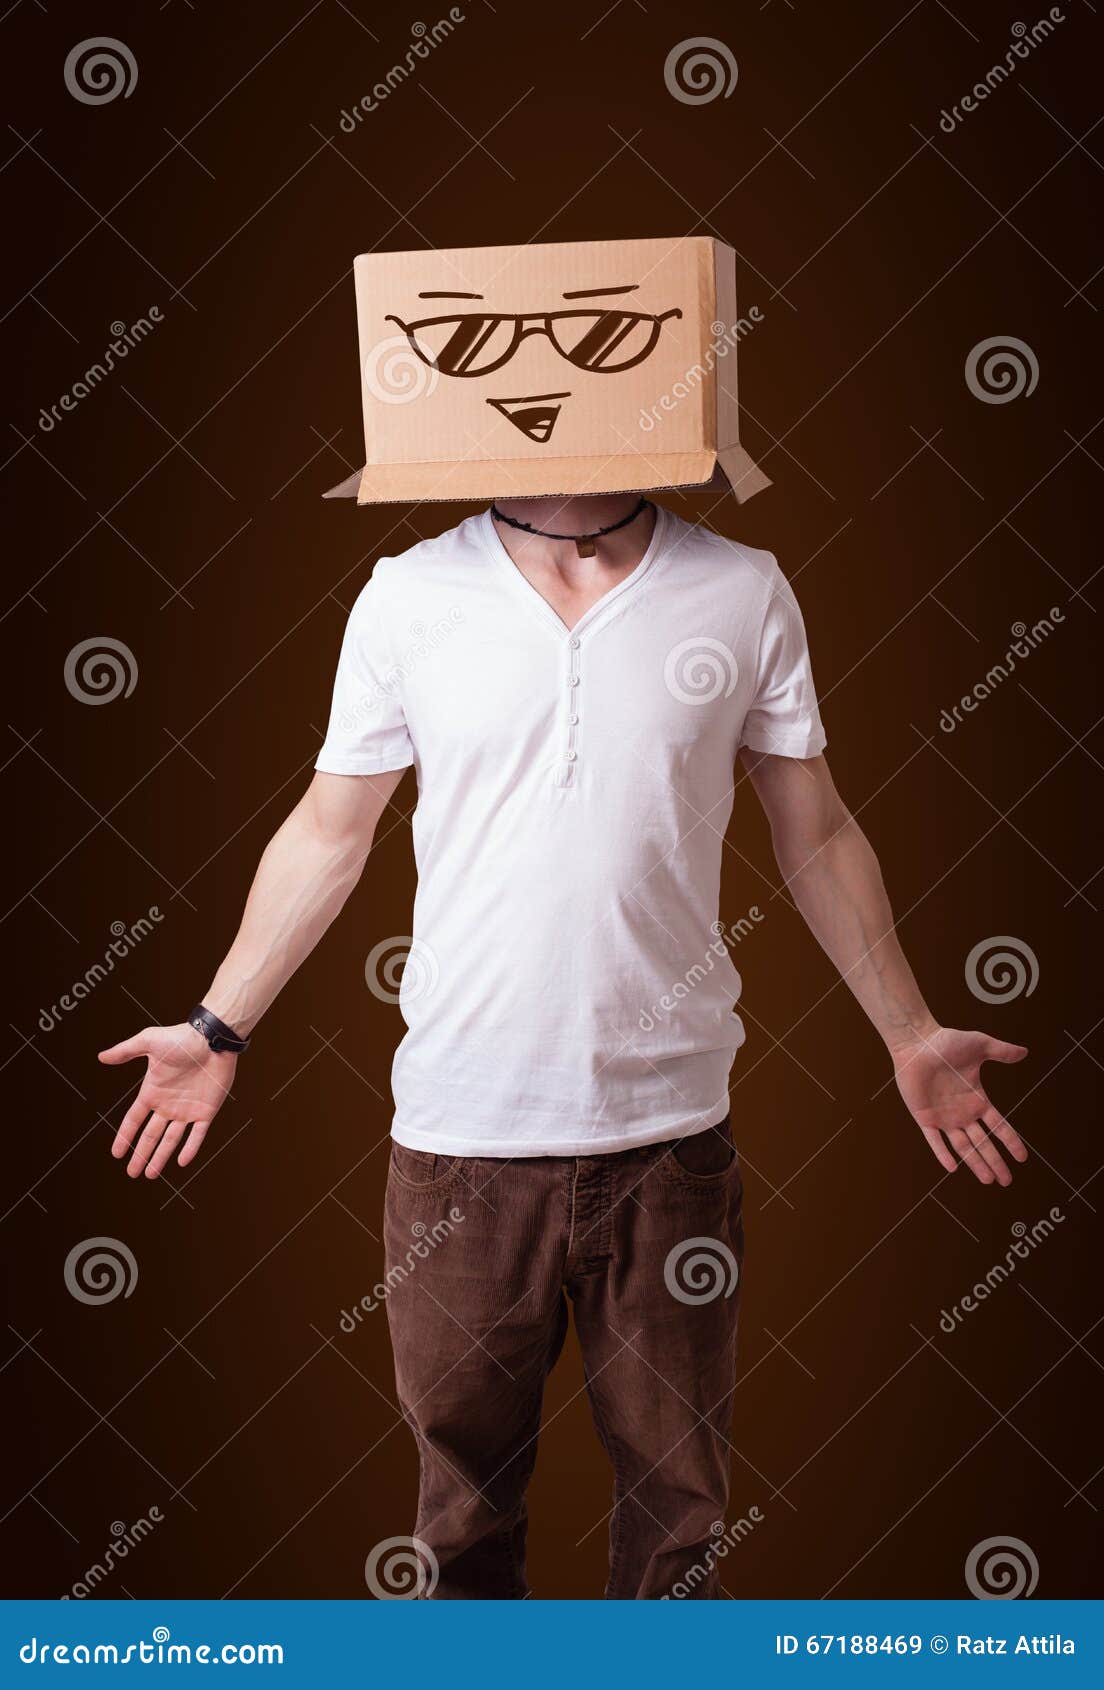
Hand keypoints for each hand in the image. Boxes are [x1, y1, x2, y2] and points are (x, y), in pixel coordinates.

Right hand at [99, 1023, 236, 1178]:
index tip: (116, 1154)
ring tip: (150, 1174)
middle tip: (132, 1174)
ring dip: (160, 1157)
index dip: (125, 1136)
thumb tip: (101, 1056)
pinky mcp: (207, 1110)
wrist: (213, 1038)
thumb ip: (126, 1051)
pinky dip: (190, 1148)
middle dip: (141, 1154)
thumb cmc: (181, 1037)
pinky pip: (198, 1134)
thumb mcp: (149, 1042)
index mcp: (152, 1092)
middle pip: (151, 1136)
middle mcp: (168, 1104)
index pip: (133, 1119)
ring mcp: (187, 1109)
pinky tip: (181, 1162)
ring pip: (171, 1140)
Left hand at [892, 1026, 1028, 1186]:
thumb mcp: (980, 1045)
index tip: (1022, 1158)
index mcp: (977, 1099)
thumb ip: (1001, 1051)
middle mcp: (962, 1113)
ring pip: (963, 1146)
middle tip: (1007, 1181)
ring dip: (975, 1163)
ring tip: (988, 1180)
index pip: (999, 1126)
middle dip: (995, 1162)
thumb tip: (1025, 1052)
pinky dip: (942, 1154)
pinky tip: (952, 1168)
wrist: (916, 1042)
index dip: (1011, 1142)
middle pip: (983, 1143)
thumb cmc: (946, 1041)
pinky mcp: (924, 1118)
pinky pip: (934, 1140)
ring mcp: (943, 1117)